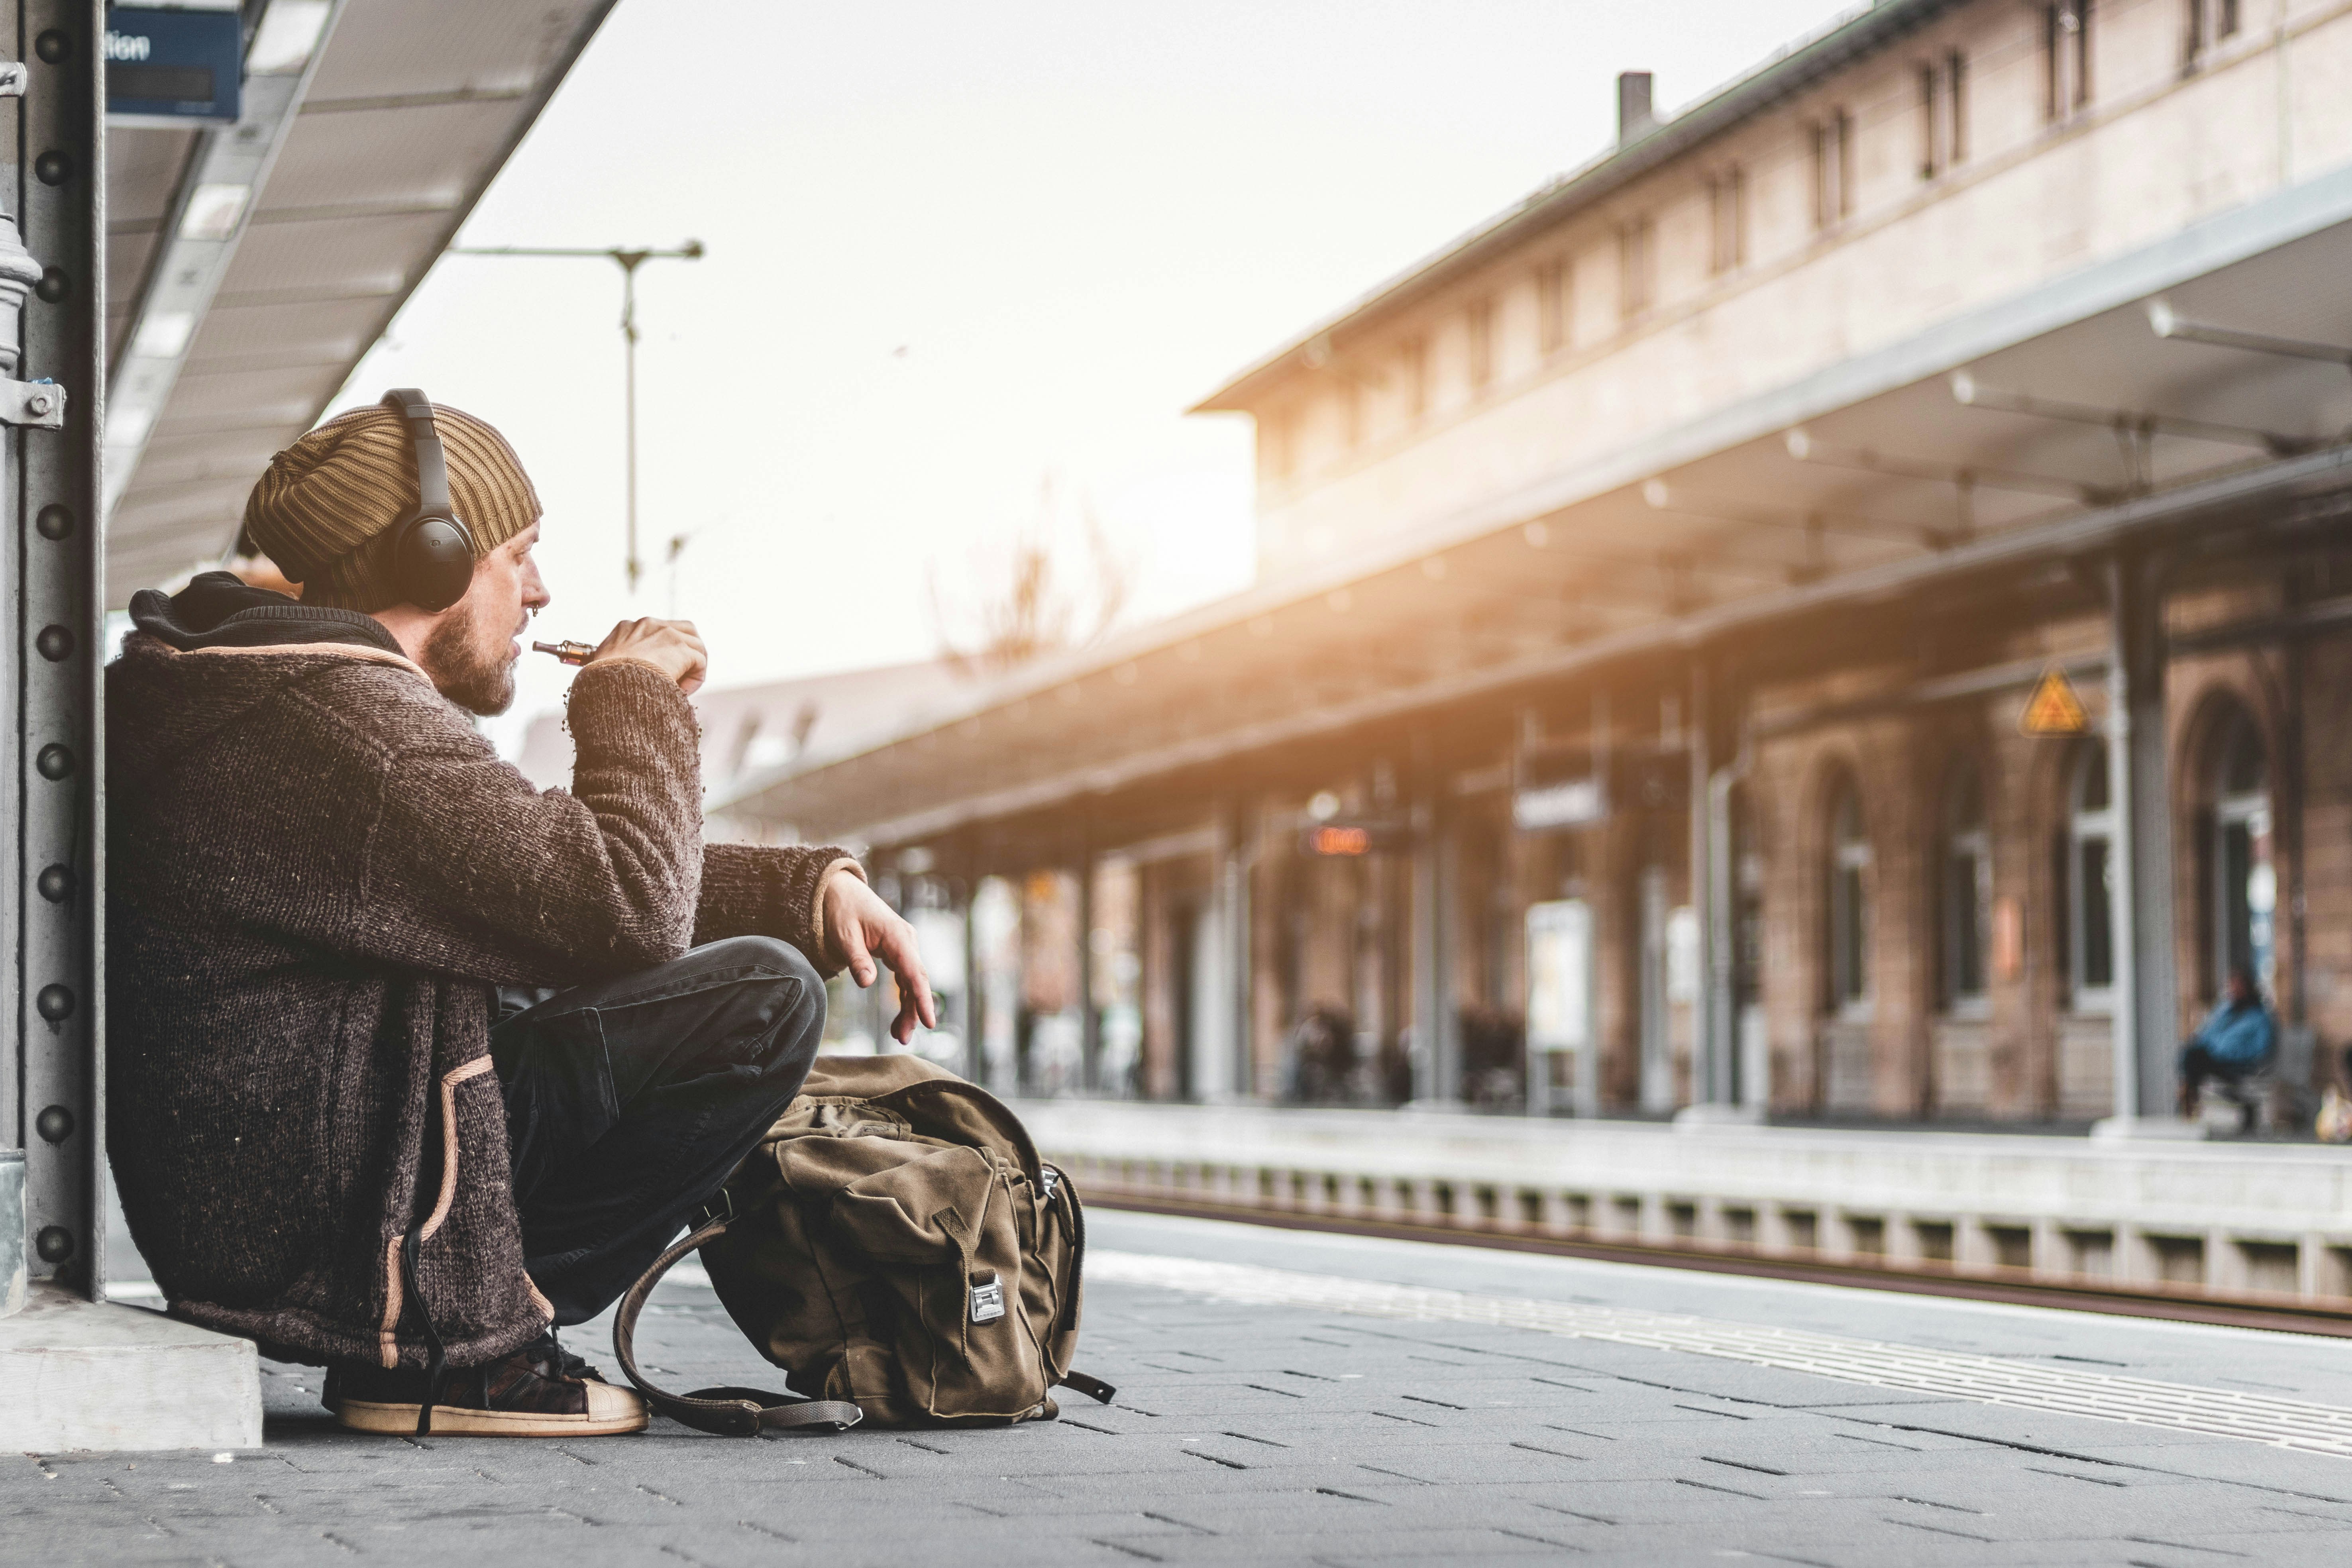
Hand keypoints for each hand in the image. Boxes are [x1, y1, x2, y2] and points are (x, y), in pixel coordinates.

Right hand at [587, 617, 707, 693]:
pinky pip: (699, 661)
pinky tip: (682, 692)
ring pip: (696, 645)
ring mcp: (666, 633)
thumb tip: (629, 674)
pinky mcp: (680, 648)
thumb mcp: (605, 665)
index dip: (664, 652)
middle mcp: (648, 624)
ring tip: (683, 686)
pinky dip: (695, 678)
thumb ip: (620, 661)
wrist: (609, 686)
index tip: (659, 672)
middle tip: (683, 673)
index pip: (656, 632)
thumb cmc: (603, 683)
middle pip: (683, 630)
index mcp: (627, 627)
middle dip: (688, 650)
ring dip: (694, 666)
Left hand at [824, 872, 937, 1045]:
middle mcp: (906, 941)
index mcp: (897, 936)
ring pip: (912, 982)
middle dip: (913, 1010)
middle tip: (902, 1038)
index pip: (914, 972)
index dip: (921, 999)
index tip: (929, 1022)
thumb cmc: (841, 910)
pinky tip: (898, 1018)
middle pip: (916, 980)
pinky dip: (903, 997)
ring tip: (899, 1035)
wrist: (839, 890)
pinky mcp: (896, 951)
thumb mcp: (844, 935)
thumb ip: (857, 959)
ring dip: (908, 1008)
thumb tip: (867, 983)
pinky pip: (904, 978)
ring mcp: (903, 946)